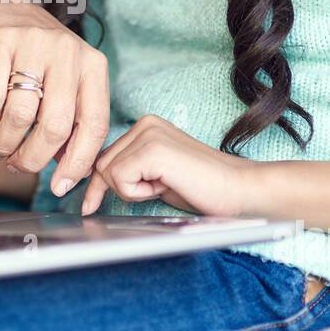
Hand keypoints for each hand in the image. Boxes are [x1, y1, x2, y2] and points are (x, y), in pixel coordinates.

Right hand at [0, 0, 109, 194]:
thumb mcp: (64, 82)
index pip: (95, 124)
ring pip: (19, 116)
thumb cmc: (35, 59)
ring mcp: (33, 43)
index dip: (78, 163)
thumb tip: (68, 173)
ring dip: (4, 144)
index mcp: (93, 66)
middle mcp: (68, 52)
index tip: (61, 187)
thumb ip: (71, 122)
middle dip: (33, 158)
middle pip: (55, 126)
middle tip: (18, 165)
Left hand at [81, 115, 253, 216]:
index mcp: (146, 126)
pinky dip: (138, 193)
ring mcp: (149, 133)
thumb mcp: (155, 177)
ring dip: (131, 191)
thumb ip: (129, 171)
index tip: (90, 206)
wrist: (239, 190)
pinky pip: (119, 179)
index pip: (103, 156)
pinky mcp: (152, 149)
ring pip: (107, 173)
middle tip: (157, 189)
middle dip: (119, 189)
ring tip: (165, 185)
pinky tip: (166, 186)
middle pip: (100, 165)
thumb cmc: (202, 188)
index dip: (98, 184)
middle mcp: (145, 124)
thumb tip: (92, 181)